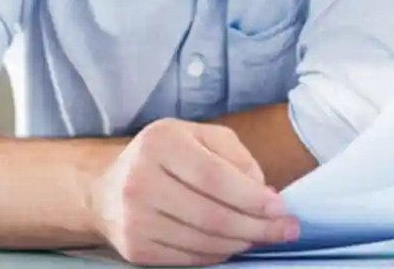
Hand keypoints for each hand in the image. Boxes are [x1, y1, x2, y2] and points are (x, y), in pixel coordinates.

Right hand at [88, 118, 298, 265]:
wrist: (107, 187)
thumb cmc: (166, 156)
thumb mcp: (200, 136)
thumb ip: (236, 157)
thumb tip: (265, 193)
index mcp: (161, 143)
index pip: (215, 177)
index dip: (252, 197)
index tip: (281, 208)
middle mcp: (141, 180)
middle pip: (212, 215)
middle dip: (257, 227)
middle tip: (286, 230)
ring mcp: (134, 219)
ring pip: (203, 241)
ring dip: (242, 242)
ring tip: (262, 236)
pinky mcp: (134, 248)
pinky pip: (188, 258)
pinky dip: (218, 254)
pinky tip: (233, 244)